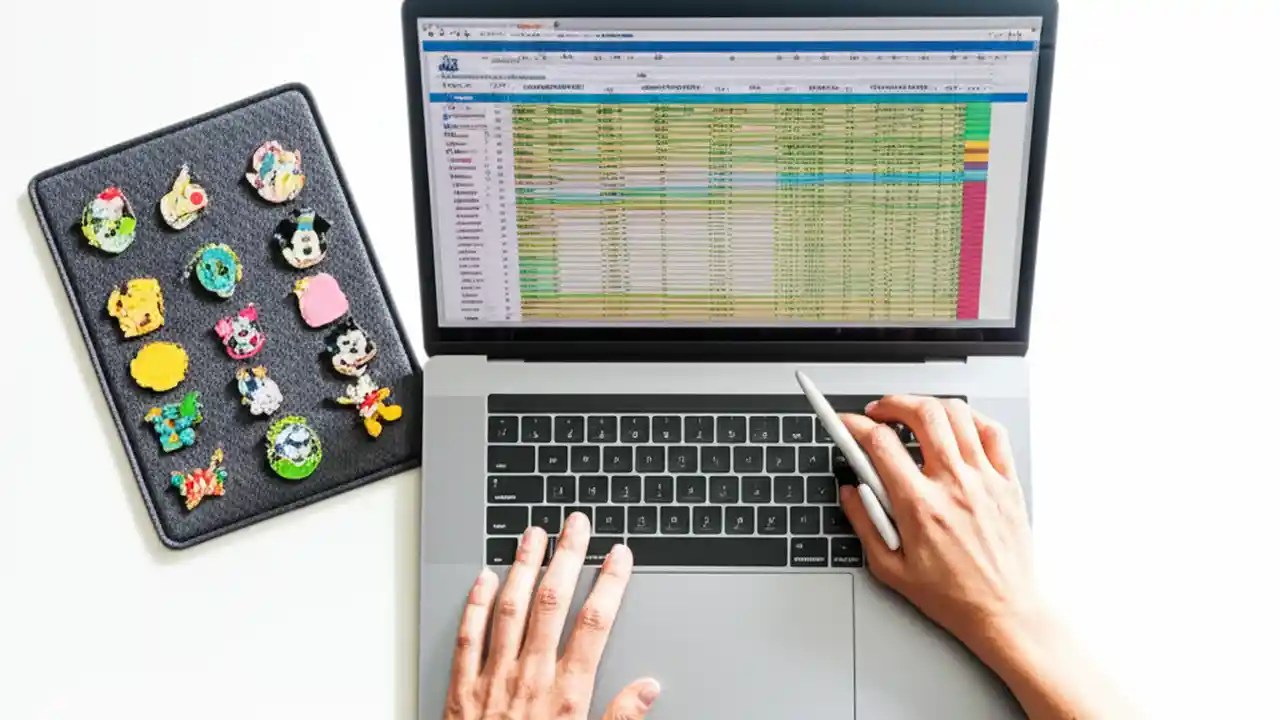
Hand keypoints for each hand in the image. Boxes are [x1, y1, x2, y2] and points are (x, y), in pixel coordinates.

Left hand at [444, 512, 660, 719]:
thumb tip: (648, 688)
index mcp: (567, 695)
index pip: (595, 624)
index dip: (609, 584)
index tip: (619, 555)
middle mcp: (530, 678)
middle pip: (551, 603)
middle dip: (566, 558)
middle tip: (576, 524)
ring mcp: (493, 681)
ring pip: (509, 609)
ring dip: (522, 566)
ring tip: (533, 534)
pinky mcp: (462, 691)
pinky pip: (468, 638)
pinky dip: (476, 605)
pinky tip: (484, 579)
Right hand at [840, 396, 1135, 718]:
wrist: (1002, 611)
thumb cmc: (951, 595)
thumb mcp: (890, 568)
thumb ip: (864, 523)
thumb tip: (851, 492)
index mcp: (919, 506)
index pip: (879, 444)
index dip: (854, 426)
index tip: (846, 423)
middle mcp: (953, 485)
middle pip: (921, 415)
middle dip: (892, 403)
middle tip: (879, 412)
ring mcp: (984, 480)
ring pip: (957, 415)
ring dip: (927, 405)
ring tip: (913, 413)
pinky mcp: (1007, 482)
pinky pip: (992, 431)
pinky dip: (970, 418)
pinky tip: (955, 423)